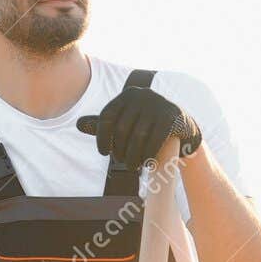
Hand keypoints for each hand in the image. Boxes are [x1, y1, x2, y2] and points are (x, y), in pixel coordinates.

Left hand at [77, 86, 200, 169]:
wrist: (182, 128)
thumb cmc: (148, 126)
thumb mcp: (127, 123)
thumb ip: (105, 125)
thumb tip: (78, 124)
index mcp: (128, 94)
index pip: (107, 116)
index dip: (101, 137)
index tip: (103, 153)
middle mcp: (142, 94)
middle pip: (122, 128)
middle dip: (120, 149)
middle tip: (122, 163)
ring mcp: (158, 104)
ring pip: (138, 136)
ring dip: (133, 155)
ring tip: (132, 167)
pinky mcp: (171, 116)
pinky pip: (154, 140)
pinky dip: (148, 155)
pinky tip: (146, 164)